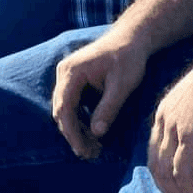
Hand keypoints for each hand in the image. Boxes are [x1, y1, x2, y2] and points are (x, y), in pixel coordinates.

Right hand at [51, 27, 153, 159]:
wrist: (131, 38)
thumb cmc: (128, 58)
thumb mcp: (122, 85)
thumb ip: (108, 108)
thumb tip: (97, 134)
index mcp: (71, 72)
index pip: (64, 108)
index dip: (72, 132)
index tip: (84, 151)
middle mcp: (64, 73)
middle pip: (61, 110)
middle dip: (73, 134)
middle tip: (90, 154)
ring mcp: (67, 75)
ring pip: (65, 108)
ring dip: (76, 128)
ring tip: (93, 147)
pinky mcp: (74, 79)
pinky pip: (71, 103)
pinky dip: (79, 119)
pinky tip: (92, 132)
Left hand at [147, 38, 192, 192]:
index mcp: (165, 110)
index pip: (155, 148)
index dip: (162, 171)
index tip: (174, 188)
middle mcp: (164, 120)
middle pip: (156, 163)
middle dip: (167, 188)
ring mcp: (175, 129)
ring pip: (167, 173)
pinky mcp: (190, 138)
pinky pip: (183, 175)